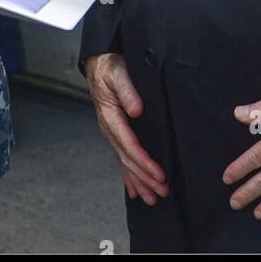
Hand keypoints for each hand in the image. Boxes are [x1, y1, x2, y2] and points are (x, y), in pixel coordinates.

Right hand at [84, 53, 168, 204]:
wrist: (99, 63)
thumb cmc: (109, 67)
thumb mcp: (118, 73)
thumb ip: (127, 90)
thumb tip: (136, 110)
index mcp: (110, 117)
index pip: (129, 145)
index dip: (144, 162)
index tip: (159, 175)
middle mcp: (109, 129)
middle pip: (128, 159)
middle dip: (145, 178)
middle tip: (162, 193)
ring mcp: (112, 132)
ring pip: (125, 162)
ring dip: (138, 181)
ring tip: (151, 199)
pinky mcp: (116, 132)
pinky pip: (122, 157)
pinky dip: (128, 175)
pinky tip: (134, 189)